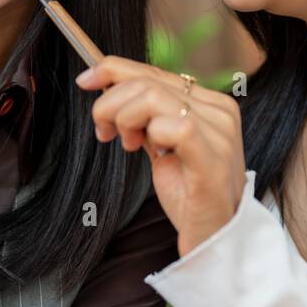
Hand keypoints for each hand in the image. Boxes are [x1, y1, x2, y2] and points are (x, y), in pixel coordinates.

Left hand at [76, 56, 246, 257]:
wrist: (214, 237)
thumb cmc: (188, 193)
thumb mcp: (161, 144)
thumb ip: (144, 116)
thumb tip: (106, 84)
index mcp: (210, 103)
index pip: (156, 72)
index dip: (115, 70)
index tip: (85, 80)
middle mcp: (220, 111)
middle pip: (148, 82)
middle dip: (111, 103)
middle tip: (105, 132)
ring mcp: (219, 134)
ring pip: (153, 98)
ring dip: (124, 119)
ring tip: (127, 145)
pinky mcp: (213, 159)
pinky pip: (174, 127)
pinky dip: (150, 135)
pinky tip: (151, 153)